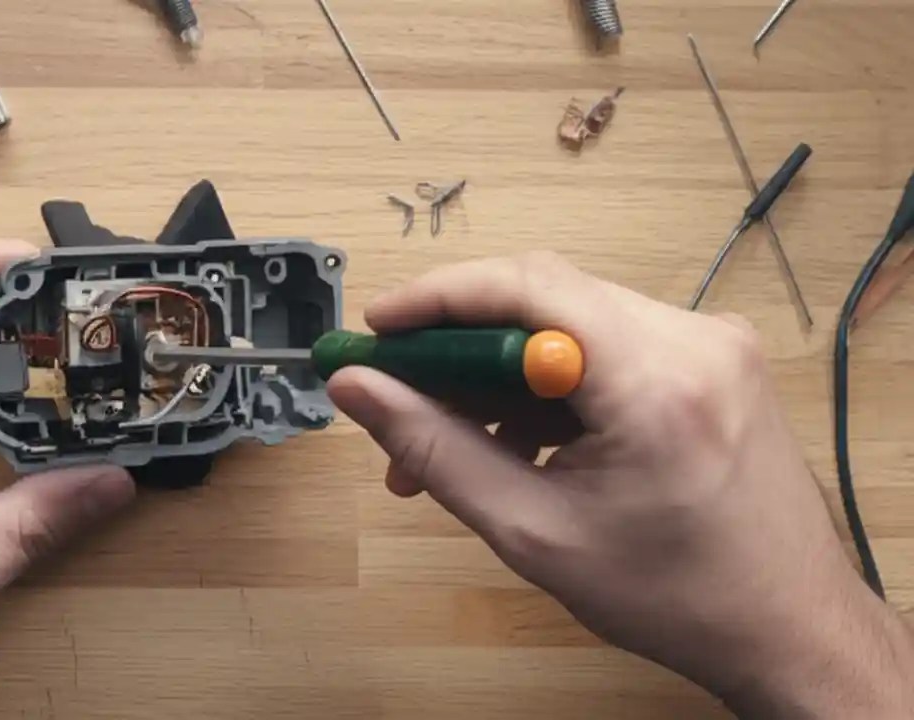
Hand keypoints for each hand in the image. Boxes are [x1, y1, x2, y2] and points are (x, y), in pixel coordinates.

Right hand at [329, 253, 913, 717]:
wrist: (789, 627)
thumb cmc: (678, 597)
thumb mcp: (534, 531)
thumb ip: (436, 451)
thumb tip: (359, 391)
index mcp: (658, 380)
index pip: (528, 289)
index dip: (436, 299)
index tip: (374, 331)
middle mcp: (694, 339)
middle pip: (542, 303)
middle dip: (455, 351)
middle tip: (394, 401)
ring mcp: (709, 344)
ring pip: (566, 326)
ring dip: (494, 377)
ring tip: (443, 450)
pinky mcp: (707, 360)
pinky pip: (602, 347)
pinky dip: (543, 388)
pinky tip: (508, 444)